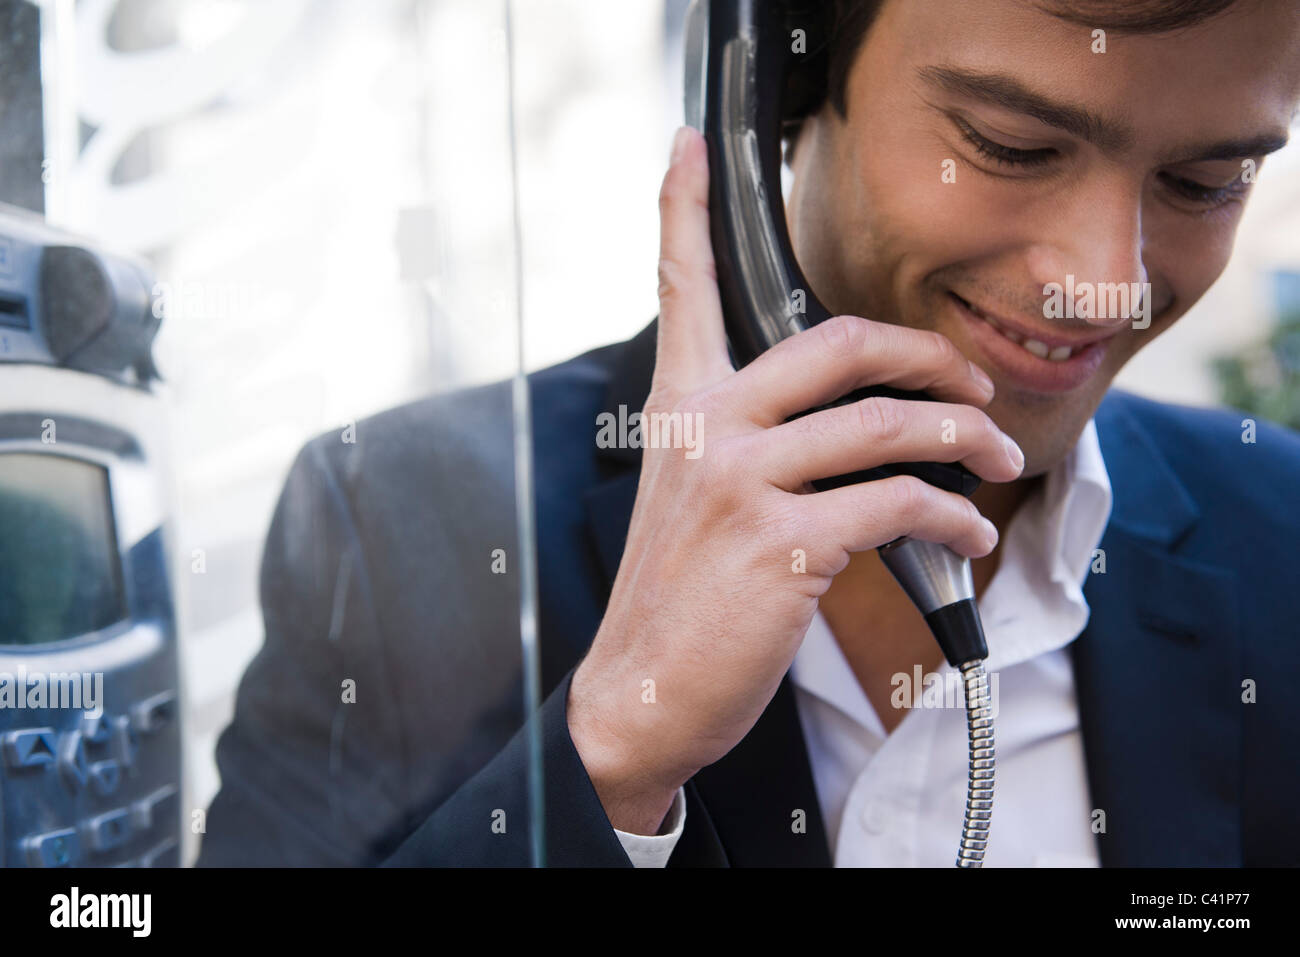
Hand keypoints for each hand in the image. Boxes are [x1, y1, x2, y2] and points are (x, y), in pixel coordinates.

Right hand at [567, 126, 1023, 834]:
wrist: (641, 694)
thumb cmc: (679, 600)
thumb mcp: (693, 501)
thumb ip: (748, 444)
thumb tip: (856, 427)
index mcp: (680, 412)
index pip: (680, 291)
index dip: (679, 211)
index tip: (686, 148)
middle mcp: (706, 431)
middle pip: (836, 343)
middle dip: (925, 354)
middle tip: (971, 386)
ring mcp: (741, 484)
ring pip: (886, 424)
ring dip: (964, 441)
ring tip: (998, 461)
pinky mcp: (784, 545)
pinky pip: (899, 505)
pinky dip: (953, 518)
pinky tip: (967, 536)